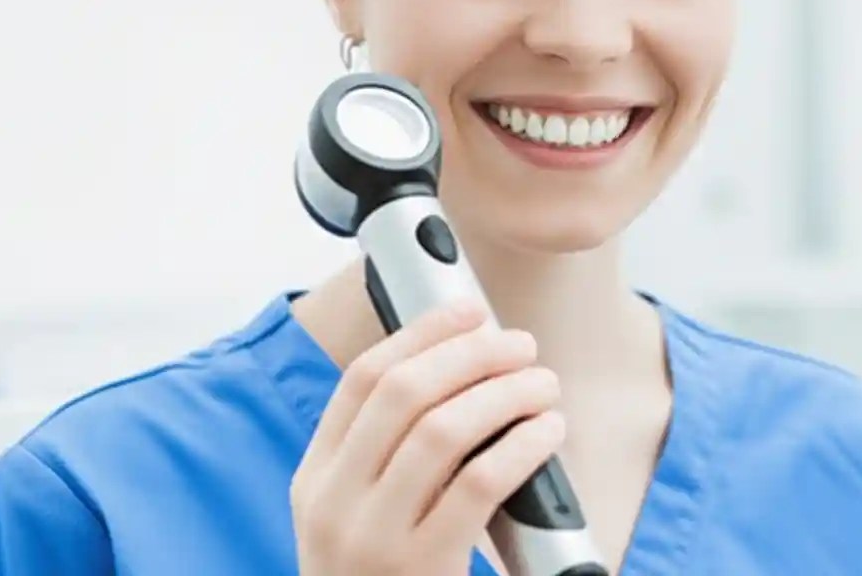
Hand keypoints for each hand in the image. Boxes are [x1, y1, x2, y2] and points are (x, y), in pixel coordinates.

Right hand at [290, 301, 564, 574]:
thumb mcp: (355, 515)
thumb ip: (384, 454)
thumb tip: (462, 369)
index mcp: (314, 479)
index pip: (361, 380)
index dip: (421, 334)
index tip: (469, 311)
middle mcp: (333, 503)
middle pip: (403, 392)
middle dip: (469, 354)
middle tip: (518, 344)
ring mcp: (373, 538)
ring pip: (442, 428)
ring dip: (503, 392)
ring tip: (541, 383)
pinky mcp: (422, 568)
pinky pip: (480, 482)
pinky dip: (521, 444)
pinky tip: (546, 432)